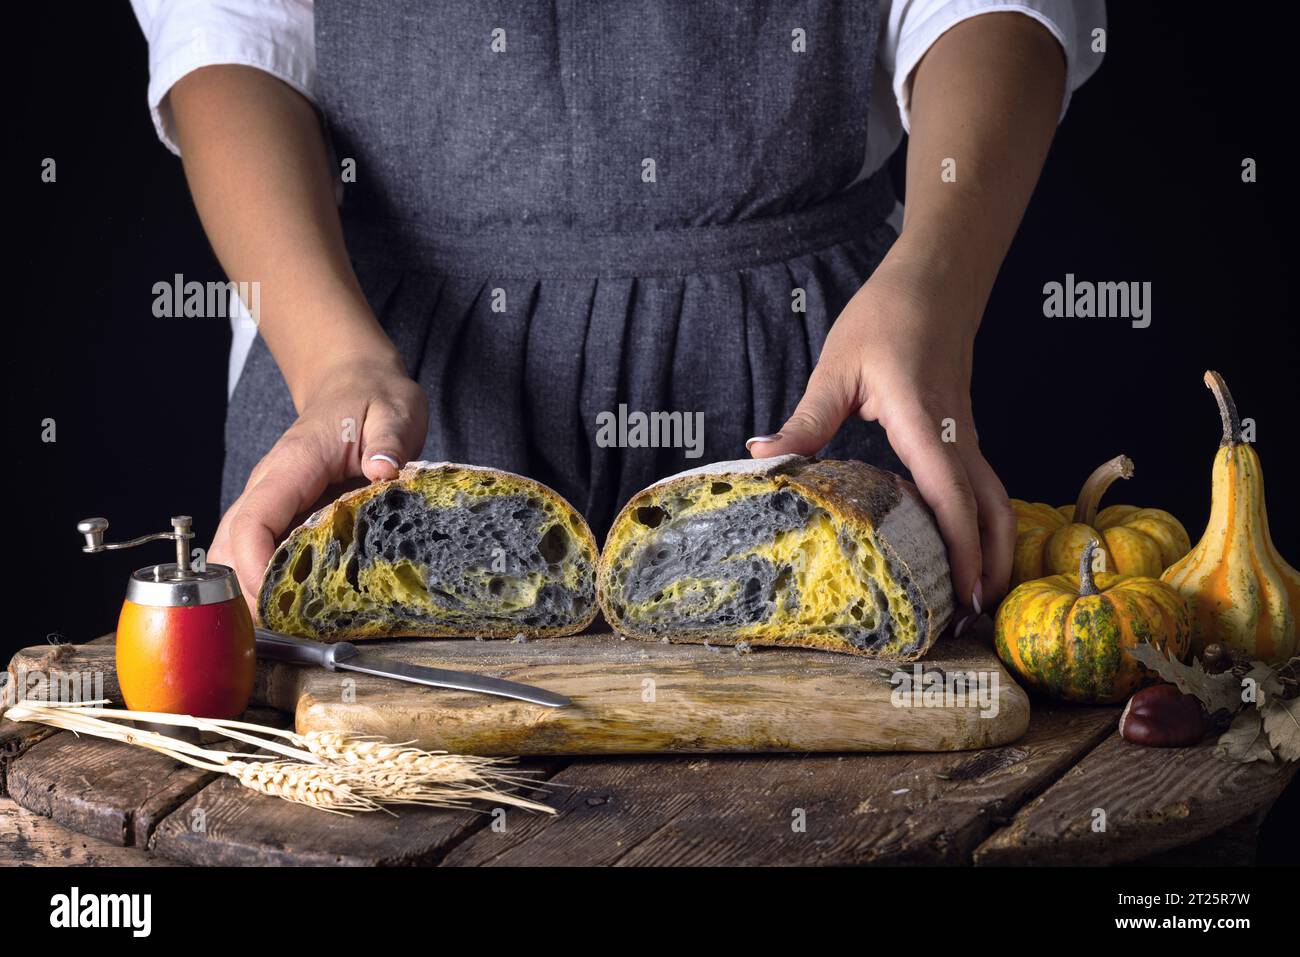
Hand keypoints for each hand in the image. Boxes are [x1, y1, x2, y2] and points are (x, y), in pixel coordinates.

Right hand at [209, 351, 427, 609]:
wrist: (355, 382)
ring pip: (238, 554)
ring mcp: (274, 502)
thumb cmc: (372, 398)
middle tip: (282, 634)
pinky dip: (270, 583)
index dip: (254, 565)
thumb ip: (389, 439)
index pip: (254, 520)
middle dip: (244, 594)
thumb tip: (383, 470)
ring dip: (252, 594)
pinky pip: (263, 553)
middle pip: (230, 547)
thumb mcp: (392, 410)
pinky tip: (298, 611)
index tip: (275, 598)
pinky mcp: (285, 514)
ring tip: (288, 632)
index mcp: (292, 465)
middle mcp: (272, 487)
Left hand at [747, 248, 1015, 625]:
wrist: (936, 281)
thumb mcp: (838, 367)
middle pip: (990, 511)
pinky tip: (960, 551)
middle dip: (987, 566)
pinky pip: (982, 488)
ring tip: (974, 597)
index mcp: (925, 423)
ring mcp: (967, 437)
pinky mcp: (964, 436)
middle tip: (971, 619)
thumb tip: (764, 455)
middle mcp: (956, 437)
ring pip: (995, 502)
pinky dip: (981, 525)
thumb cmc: (887, 318)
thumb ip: (807, 419)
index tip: (961, 592)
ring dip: (992, 550)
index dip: (959, 547)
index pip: (950, 494)